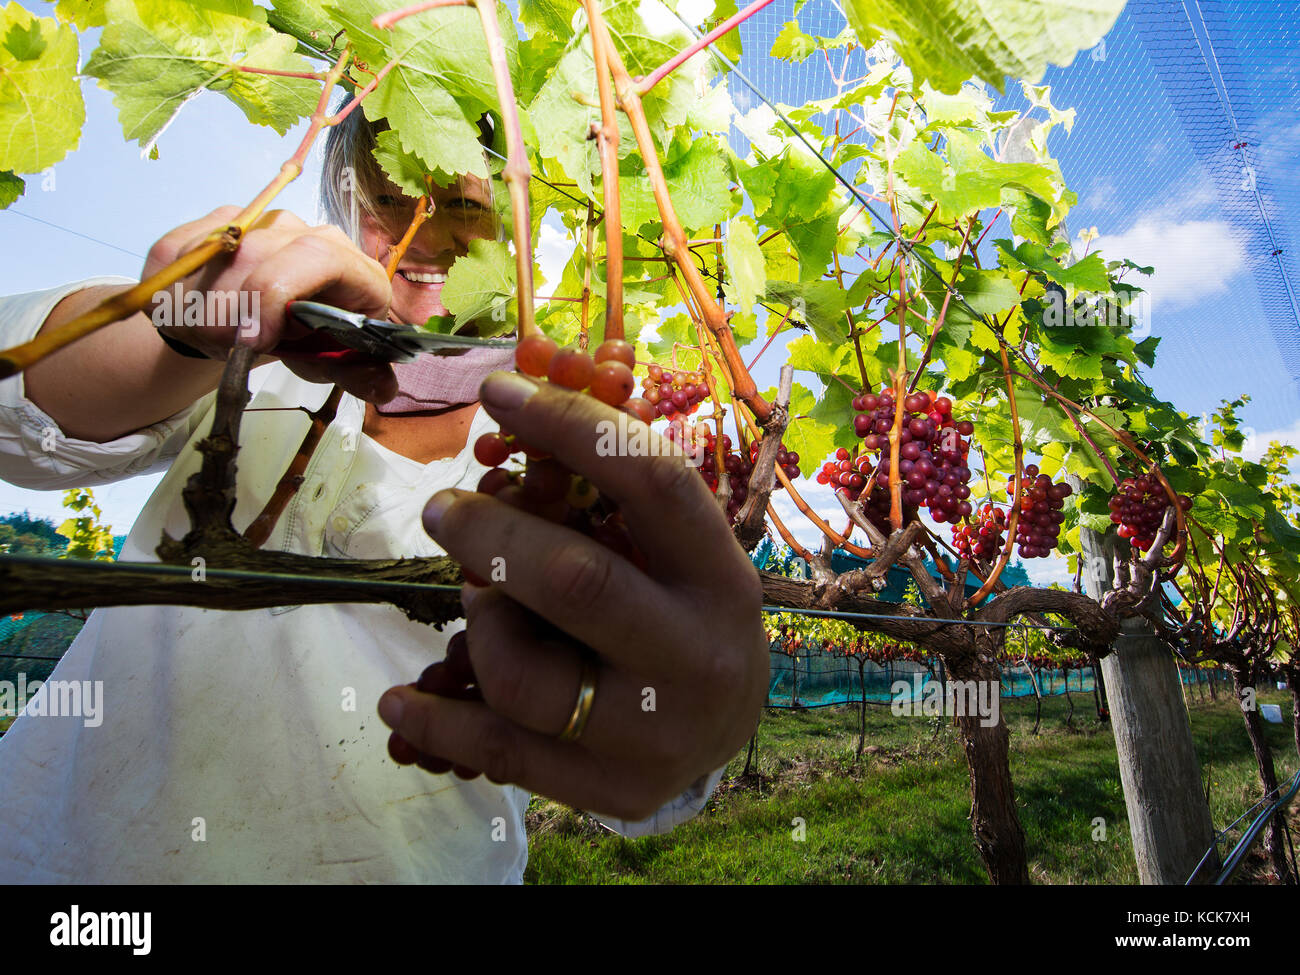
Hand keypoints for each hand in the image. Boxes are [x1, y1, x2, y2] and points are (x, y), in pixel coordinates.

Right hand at [145, 206, 397, 402]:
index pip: (315, 256)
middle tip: (226, 349)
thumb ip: (355, 372)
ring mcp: (258, 222)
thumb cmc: (312, 341)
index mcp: (350, 265)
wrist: (272, 319)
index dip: (274, 294)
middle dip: (227, 317)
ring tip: (217, 335)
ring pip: (206, 259)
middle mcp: (306, 232)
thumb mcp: (333, 360)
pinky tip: (194, 312)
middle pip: (252, 260)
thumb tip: (381, 388)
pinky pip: (175, 257)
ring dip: (195, 309)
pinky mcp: (214, 223)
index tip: (249, 340)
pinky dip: (171, 294)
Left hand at [377, 370, 769, 821]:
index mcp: (722, 577)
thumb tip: (517, 416)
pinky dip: (436, 724)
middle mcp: (698, 654)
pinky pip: (501, 752)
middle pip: (577, 581)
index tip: (500, 390)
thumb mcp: (679, 558)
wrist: (726, 732)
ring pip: (526, 678)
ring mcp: (656, 731)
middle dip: (490, 534)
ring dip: (480, 624)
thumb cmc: (686, 617)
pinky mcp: (611, 789)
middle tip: (442, 508)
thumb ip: (615, 507)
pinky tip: (398, 703)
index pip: (652, 483)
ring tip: (476, 602)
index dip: (571, 427)